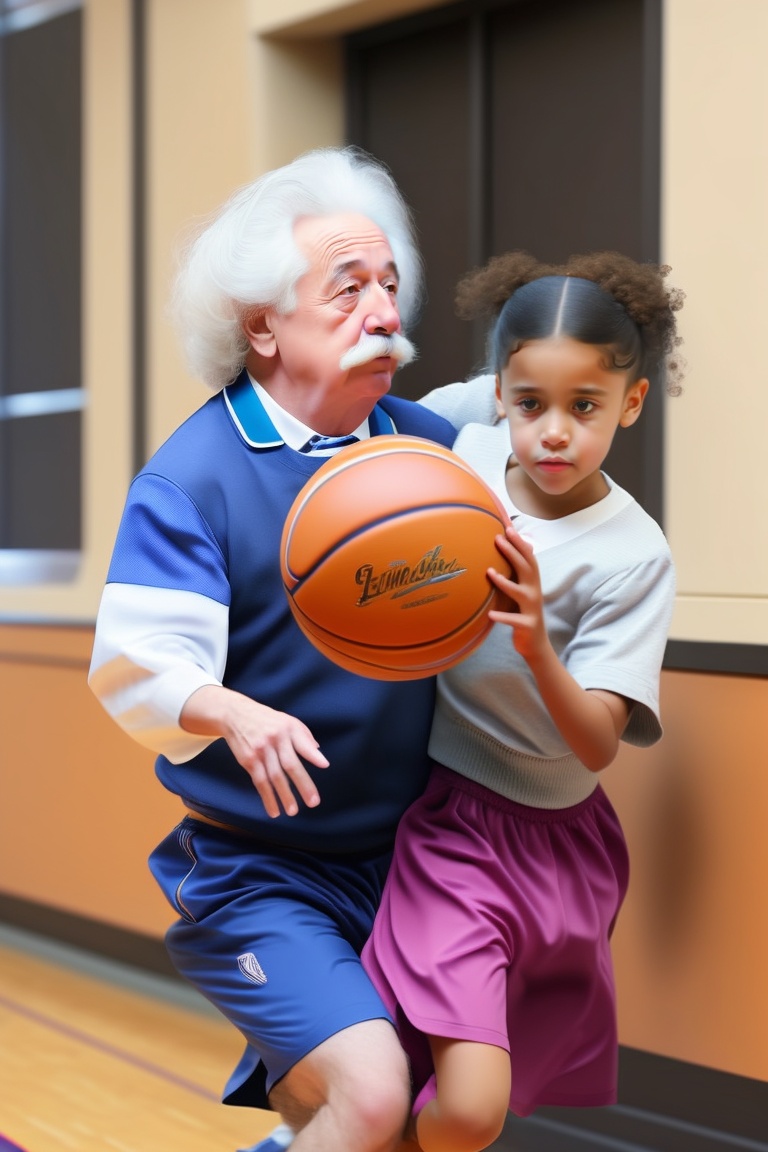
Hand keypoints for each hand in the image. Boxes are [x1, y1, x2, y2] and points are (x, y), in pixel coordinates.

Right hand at [181, 686, 327, 817]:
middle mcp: (275, 739)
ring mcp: (260, 750)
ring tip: (293, 811)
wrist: (235, 715)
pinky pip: (259, 782)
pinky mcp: (248, 760)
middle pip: (290, 764)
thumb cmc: (267, 720)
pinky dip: (267, 797)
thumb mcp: (286, 720)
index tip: (324, 765)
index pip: (302, 743)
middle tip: (313, 802)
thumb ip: (303, 735)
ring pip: (274, 777)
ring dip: (284, 796)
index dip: (313, 755)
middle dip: (302, 784)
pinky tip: (274, 810)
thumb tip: (318, 754)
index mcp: (288, 728)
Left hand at [487, 526, 548, 662]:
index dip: (520, 543)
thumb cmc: (524, 614)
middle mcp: (535, 593)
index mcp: (533, 584)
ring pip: (519, 592)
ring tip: (489, 572)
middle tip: (498, 539)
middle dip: (513, 553)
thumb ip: (521, 573)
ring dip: (504, 582)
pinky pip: (514, 620)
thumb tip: (519, 547)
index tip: (508, 528)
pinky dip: (503, 617)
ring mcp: (532, 610)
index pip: (529, 559)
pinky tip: (490, 614)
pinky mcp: (527, 626)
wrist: (536, 645)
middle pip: (526, 569)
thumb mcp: (524, 591)